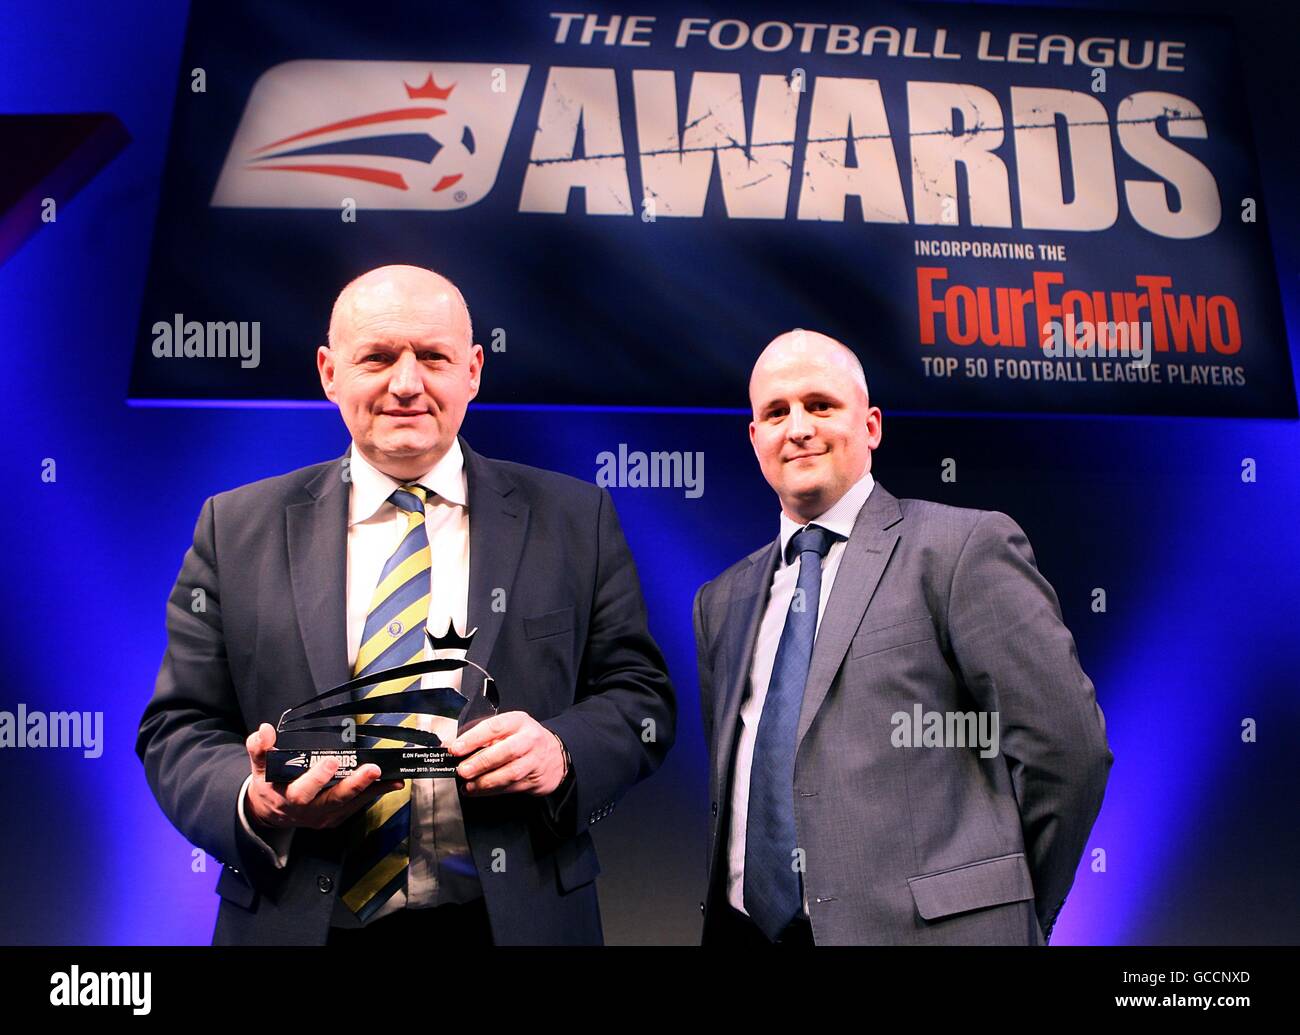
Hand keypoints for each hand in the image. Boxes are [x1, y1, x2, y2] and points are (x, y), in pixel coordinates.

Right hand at [244, 723, 404, 830]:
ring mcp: (323, 816)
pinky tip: (389, 784)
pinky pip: (355, 807)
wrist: (270, 812)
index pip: (302, 790)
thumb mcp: (259, 767)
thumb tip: (265, 730)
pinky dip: (372, 795)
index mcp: (288, 798)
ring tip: (392, 778)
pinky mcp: (334, 818)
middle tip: (372, 769)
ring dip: (372, 790)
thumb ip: (259, 748)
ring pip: (350, 804)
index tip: (331, 761)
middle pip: (333, 799)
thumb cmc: (269, 785)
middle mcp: (307, 811)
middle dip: (354, 784)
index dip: (316, 778)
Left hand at [446, 711, 566, 796]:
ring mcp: (534, 760)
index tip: (456, 748)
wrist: (554, 754)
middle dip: (481, 762)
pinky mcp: (534, 779)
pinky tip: (478, 791)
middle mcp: (529, 739)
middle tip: (462, 770)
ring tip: (469, 785)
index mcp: (519, 721)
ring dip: (486, 781)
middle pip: (506, 751)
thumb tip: (456, 747)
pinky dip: (492, 791)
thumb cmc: (523, 738)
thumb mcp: (508, 728)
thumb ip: (484, 736)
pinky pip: (511, 787)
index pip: (495, 727)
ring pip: (510, 772)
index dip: (473, 738)